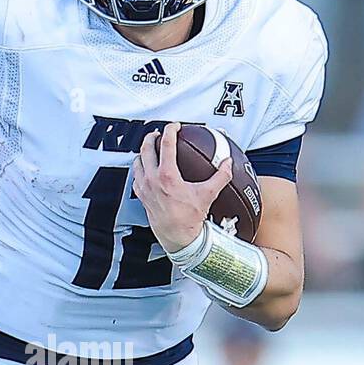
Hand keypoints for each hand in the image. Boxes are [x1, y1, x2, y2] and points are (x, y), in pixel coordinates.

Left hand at [132, 122, 234, 253]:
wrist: (178, 237)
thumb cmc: (190, 218)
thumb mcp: (207, 194)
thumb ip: (220, 176)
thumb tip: (227, 164)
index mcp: (167, 176)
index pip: (166, 144)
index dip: (170, 130)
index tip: (174, 127)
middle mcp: (152, 180)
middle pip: (146, 149)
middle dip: (151, 138)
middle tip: (158, 134)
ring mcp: (144, 188)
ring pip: (137, 162)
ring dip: (143, 153)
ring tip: (150, 149)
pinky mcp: (142, 197)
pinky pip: (136, 178)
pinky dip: (140, 170)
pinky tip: (146, 171)